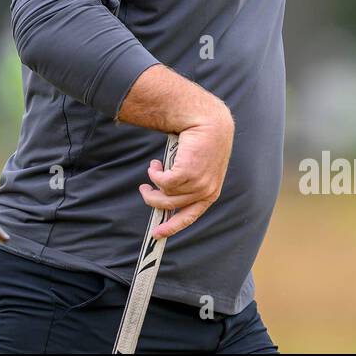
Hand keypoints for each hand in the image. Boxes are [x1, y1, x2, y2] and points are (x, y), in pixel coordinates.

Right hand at [138, 107, 233, 239]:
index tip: (157, 234)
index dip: (172, 227)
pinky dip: (155, 173)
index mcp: (211, 193)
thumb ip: (187, 183)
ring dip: (154, 180)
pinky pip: (162, 181)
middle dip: (153, 200)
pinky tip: (156, 163)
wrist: (208, 122)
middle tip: (144, 190)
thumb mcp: (199, 168)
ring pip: (165, 192)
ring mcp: (198, 183)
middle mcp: (206, 191)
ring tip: (154, 166)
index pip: (190, 217)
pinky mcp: (188, 172)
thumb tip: (164, 194)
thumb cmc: (202, 143)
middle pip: (170, 206)